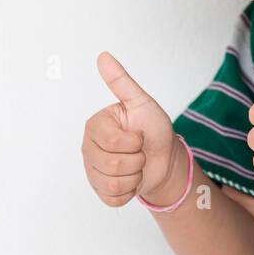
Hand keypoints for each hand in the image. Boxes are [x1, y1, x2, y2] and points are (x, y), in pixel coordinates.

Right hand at [82, 51, 185, 206]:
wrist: (165, 158)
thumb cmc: (153, 128)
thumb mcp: (142, 102)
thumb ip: (121, 82)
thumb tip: (103, 56)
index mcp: (95, 125)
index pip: (113, 142)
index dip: (134, 142)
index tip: (138, 134)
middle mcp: (88, 147)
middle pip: (113, 165)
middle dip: (137, 160)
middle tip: (139, 151)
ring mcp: (92, 170)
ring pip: (113, 183)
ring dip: (135, 176)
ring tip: (137, 164)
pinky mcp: (100, 190)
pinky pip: (112, 198)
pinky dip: (130, 191)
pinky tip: (132, 179)